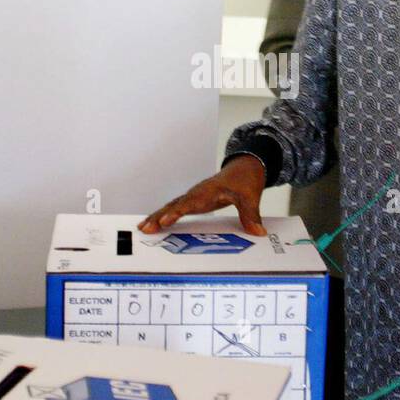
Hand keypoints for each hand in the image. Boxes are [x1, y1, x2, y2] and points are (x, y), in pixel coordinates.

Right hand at [138, 156, 267, 236]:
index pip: (189, 202)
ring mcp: (194, 196)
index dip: (176, 212)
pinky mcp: (194, 201)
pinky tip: (155, 223)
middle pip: (174, 205)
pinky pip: (175, 208)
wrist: (244, 168)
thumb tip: (257, 231)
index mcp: (208, 191)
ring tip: (142, 228)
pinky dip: (163, 215)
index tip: (164, 220)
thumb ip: (251, 214)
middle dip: (158, 216)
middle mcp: (197, 193)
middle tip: (145, 227)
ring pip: (171, 206)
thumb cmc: (244, 180)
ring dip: (157, 216)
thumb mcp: (250, 196)